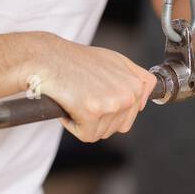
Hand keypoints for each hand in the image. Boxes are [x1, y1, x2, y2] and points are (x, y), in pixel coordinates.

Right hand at [31, 33, 158, 142]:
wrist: (49, 58)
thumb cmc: (77, 60)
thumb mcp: (115, 61)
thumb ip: (137, 79)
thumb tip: (144, 103)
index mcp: (135, 83)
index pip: (134, 112)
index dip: (114, 108)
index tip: (102, 98)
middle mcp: (128, 94)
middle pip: (119, 125)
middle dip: (100, 117)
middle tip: (84, 96)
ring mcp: (112, 104)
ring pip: (103, 132)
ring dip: (86, 122)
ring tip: (77, 98)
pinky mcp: (93, 114)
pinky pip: (87, 135)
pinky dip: (74, 125)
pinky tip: (69, 106)